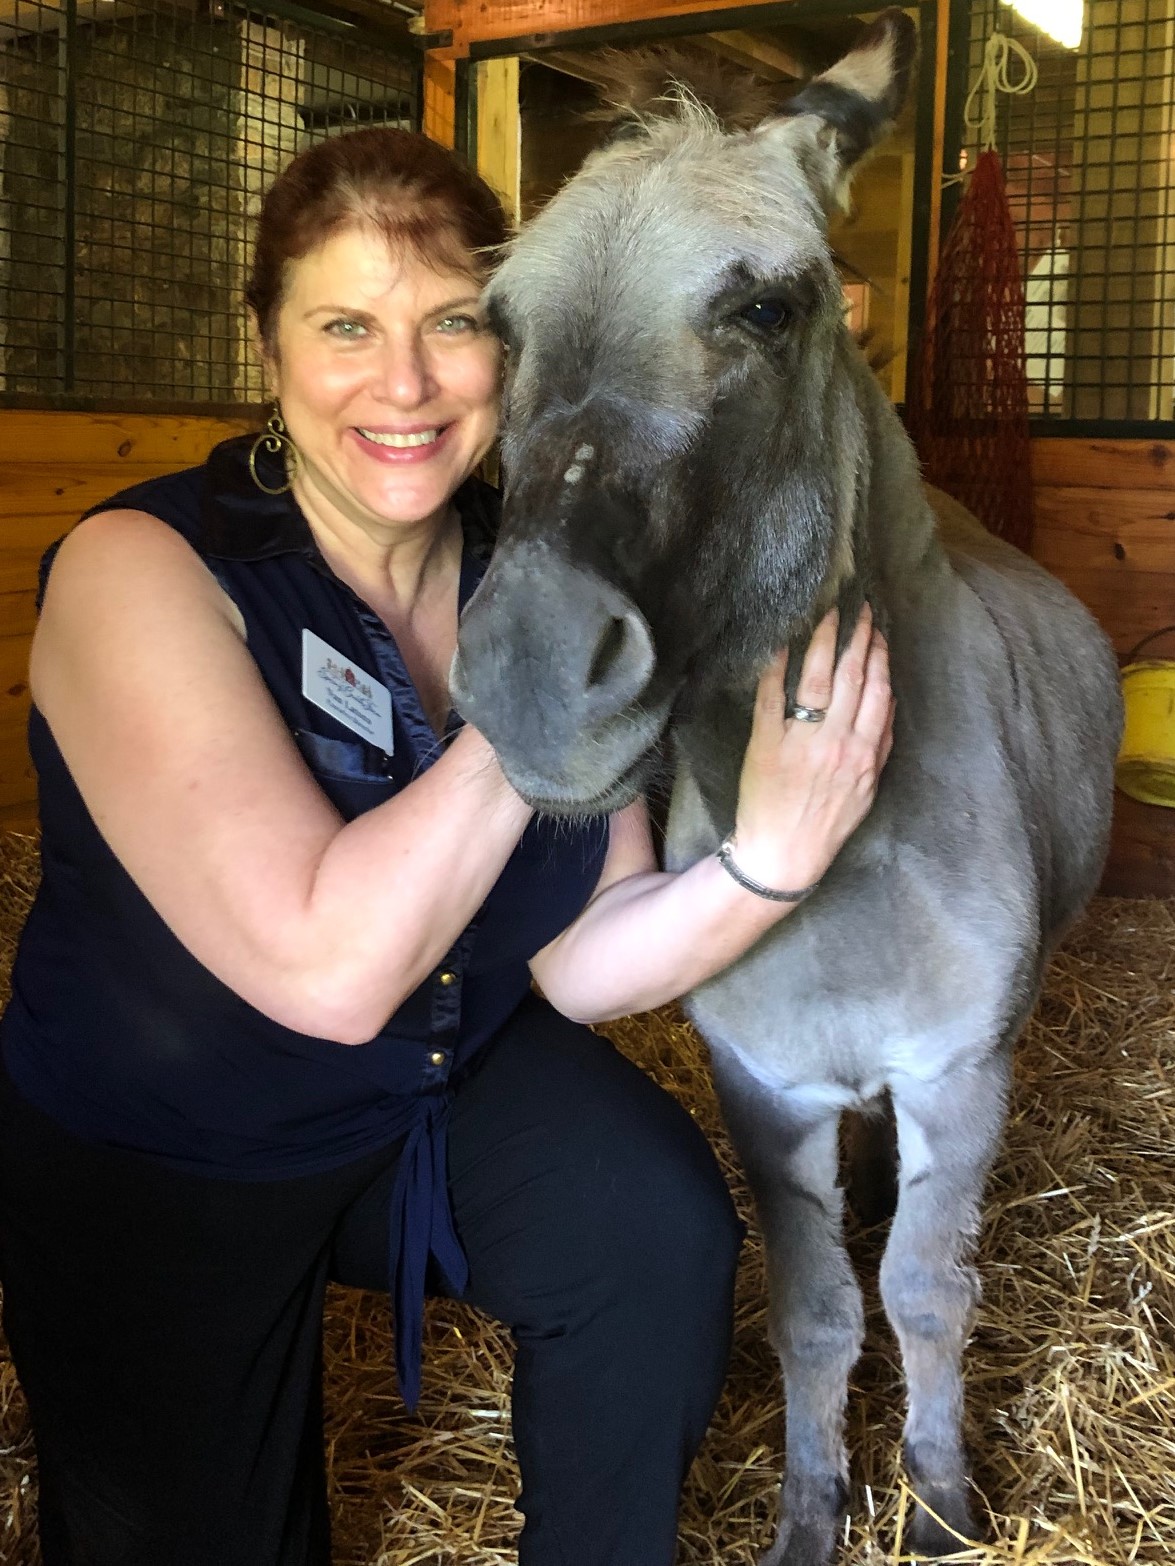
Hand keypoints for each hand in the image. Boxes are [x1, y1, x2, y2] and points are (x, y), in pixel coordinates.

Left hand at [730, 605, 894, 893]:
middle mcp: (837, 742)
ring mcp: (801, 741)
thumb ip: (880, 746)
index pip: (877, 690)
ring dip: (823, 641)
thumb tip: (889, 702)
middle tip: (855, 608)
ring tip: (826, 616)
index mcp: (864, 752)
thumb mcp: (868, 790)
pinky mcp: (766, 743)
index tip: (877, 630)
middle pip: (850, 676)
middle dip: (855, 636)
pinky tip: (781, 644)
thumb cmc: (827, 824)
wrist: (783, 855)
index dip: (878, 655)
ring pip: (817, 678)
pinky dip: (777, 667)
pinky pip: (772, 696)